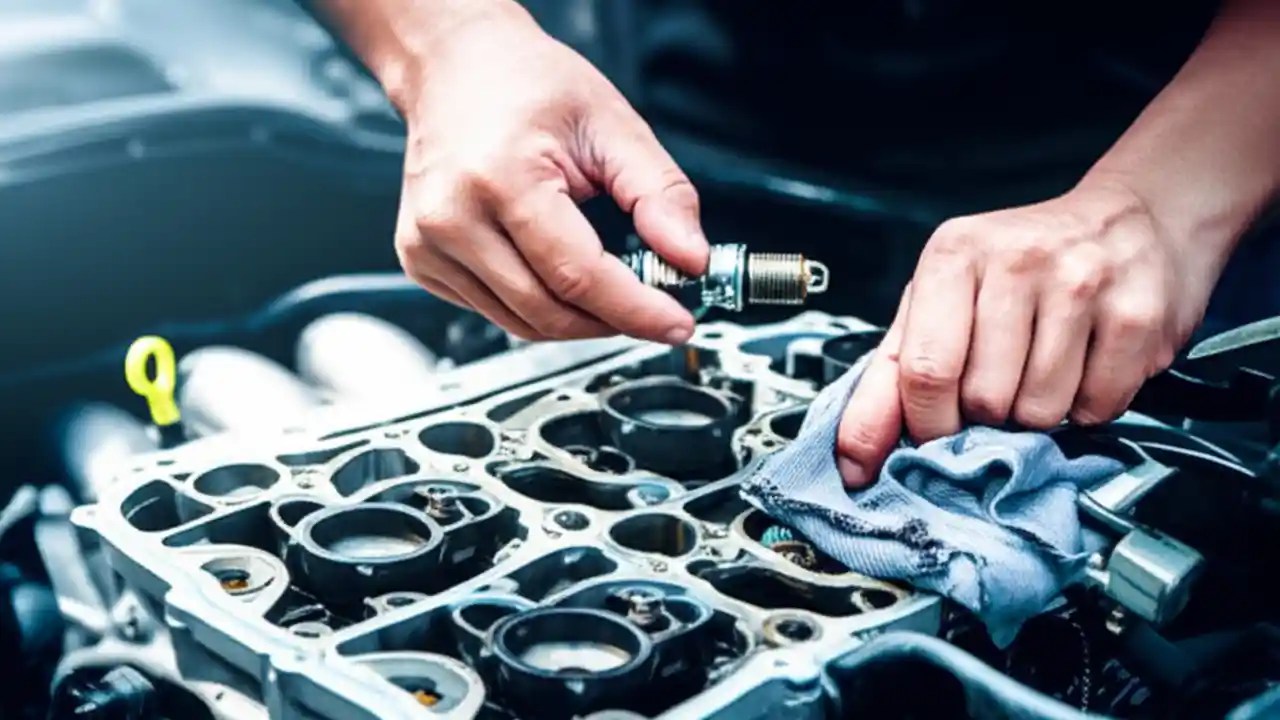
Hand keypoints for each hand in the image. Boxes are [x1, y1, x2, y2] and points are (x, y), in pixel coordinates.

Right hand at [388, 4, 706, 343]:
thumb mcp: (611, 124)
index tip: (678, 323)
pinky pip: (494, 311)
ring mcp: (427, 244)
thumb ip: (660, 194)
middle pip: (549, 312)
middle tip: (654, 306)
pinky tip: (555, 272)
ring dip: (577, 320)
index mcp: (500, 178)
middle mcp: (452, 217)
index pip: (578, 275)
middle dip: (612, 320)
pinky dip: (537, 307)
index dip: (636, 310)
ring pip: (521, 324)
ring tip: (610, 287)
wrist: (453, 67)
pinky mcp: (420, 261)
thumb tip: (690, 258)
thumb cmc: (524, 85)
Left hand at [836, 180, 1218, 486]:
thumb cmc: (1018, 269)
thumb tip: (852, 461)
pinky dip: (1087, 407)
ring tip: (1041, 370)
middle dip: (984, 418)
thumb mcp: (936, 306)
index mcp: (952, 255)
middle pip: (982, 399)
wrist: (1130, 222)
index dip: (927, 425)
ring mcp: (1080, 284)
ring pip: (1039, 411)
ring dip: (1037, 414)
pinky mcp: (1136, 316)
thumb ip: (887, 382)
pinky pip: (1097, 407)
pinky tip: (1083, 367)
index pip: (924, 372)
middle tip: (997, 387)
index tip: (932, 434)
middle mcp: (1015, 261)